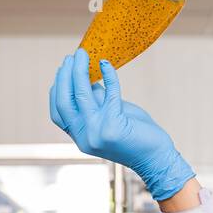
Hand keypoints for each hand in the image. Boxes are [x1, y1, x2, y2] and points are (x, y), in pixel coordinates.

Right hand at [49, 48, 194, 200]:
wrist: (155, 158)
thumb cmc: (134, 135)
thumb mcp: (110, 116)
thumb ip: (96, 101)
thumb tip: (87, 76)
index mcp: (80, 137)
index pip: (57, 112)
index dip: (57, 89)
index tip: (62, 70)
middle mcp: (84, 137)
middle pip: (64, 101)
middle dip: (65, 75)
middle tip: (73, 56)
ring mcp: (97, 133)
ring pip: (81, 94)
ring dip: (81, 70)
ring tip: (84, 54)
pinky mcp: (113, 126)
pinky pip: (109, 92)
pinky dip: (108, 75)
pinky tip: (106, 64)